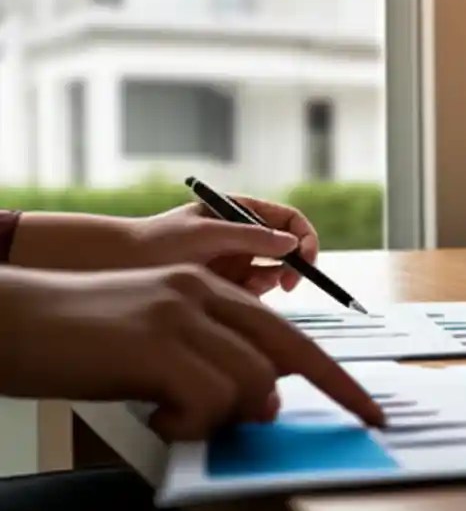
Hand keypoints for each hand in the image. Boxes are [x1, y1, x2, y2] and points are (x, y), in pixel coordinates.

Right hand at [0, 265, 383, 440]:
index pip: (290, 336)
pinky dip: (189, 423)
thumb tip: (263, 403)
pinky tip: (156, 415)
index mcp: (209, 293)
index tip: (369, 406)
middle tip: (362, 417)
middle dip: (337, 388)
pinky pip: (210, 401)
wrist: (14, 320)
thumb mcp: (159, 345)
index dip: (335, 374)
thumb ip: (212, 361)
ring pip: (253, 383)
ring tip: (176, 415)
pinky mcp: (156, 343)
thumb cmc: (81, 341)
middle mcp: (204, 294)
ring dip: (222, 417)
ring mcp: (181, 315)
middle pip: (291, 351)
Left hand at [136, 197, 321, 295]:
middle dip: (291, 267)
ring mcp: (236, 262)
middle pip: (288, 250)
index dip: (304, 239)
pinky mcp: (225, 287)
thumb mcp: (206, 234)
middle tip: (286, 285)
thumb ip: (251, 237)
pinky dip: (250, 297)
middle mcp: (243, 236)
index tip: (304, 260)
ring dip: (267, 283)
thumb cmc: (156, 242)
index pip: (289, 220)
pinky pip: (253, 295)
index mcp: (241, 212)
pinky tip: (228, 295)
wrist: (115, 267)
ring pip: (272, 275)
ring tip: (243, 286)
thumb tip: (292, 244)